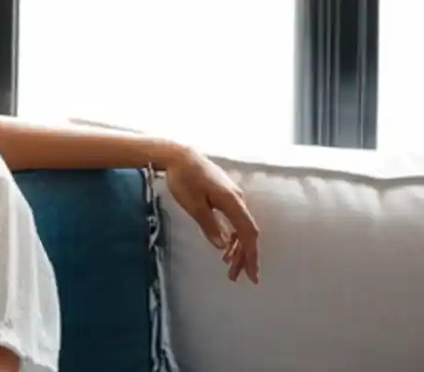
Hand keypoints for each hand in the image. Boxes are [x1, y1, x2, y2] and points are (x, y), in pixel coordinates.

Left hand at [163, 146, 259, 283]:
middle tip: (236, 276)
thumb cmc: (184, 178)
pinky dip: (232, 234)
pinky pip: (234, 219)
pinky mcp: (225, 195)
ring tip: (229, 267)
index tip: (252, 274)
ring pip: (240, 227)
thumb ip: (209, 226)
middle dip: (243, 256)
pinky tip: (226, 246)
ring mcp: (232, 197)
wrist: (179, 155)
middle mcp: (237, 199)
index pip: (247, 234)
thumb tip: (223, 246)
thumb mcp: (193, 205)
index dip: (251, 255)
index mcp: (232, 202)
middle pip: (246, 233)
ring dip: (236, 247)